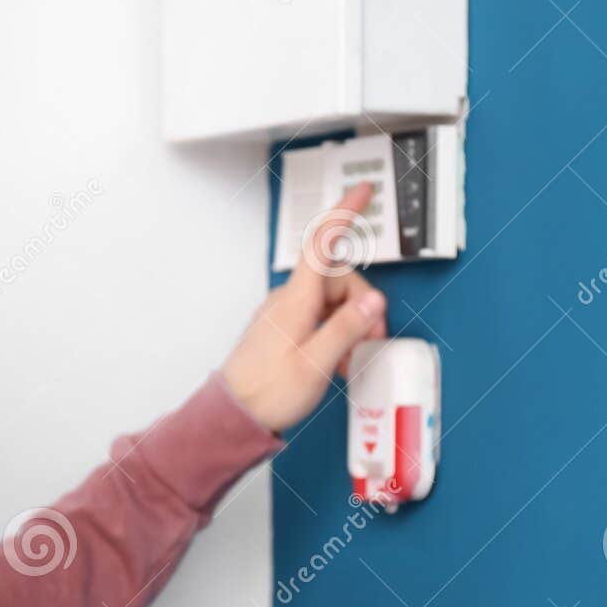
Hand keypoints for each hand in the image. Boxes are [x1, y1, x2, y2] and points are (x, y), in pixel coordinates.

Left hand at [220, 181, 387, 433]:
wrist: (234, 415)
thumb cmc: (268, 392)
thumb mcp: (316, 364)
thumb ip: (347, 328)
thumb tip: (373, 302)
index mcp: (296, 300)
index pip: (322, 243)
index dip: (344, 212)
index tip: (363, 191)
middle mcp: (289, 299)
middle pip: (339, 280)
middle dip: (362, 306)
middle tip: (369, 341)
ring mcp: (286, 313)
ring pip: (332, 302)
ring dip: (349, 325)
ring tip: (347, 360)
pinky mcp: (285, 328)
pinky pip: (320, 318)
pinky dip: (335, 334)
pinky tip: (335, 362)